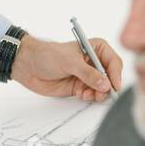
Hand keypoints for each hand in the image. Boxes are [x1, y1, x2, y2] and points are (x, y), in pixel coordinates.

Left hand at [0, 33, 123, 102]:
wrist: (28, 66)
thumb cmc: (46, 55)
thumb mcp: (69, 62)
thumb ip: (88, 74)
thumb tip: (105, 83)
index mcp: (96, 48)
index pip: (113, 62)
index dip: (115, 74)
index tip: (114, 86)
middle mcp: (94, 62)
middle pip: (111, 77)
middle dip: (107, 87)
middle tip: (100, 93)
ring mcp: (87, 75)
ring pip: (103, 88)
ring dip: (98, 94)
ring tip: (87, 94)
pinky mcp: (80, 86)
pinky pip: (92, 94)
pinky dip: (89, 97)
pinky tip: (81, 94)